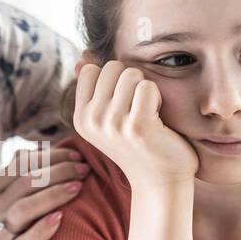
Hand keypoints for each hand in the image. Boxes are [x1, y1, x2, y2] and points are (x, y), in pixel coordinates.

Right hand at [0, 144, 91, 239]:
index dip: (52, 156)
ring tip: (78, 188)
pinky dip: (44, 228)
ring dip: (54, 195)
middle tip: (84, 170)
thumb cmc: (18, 224)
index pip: (23, 162)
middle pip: (26, 181)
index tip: (78, 156)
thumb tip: (59, 146)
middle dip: (59, 172)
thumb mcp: (15, 197)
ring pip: (24, 208)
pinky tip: (62, 218)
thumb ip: (29, 172)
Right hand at [72, 59, 198, 186]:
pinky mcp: (137, 126)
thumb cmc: (137, 145)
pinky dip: (158, 98)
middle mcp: (92, 121)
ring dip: (146, 88)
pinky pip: (148, 87)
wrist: (160, 181)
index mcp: (81, 118)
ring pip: (131, 74)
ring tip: (147, 112)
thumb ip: (94, 89)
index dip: (112, 77)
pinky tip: (158, 118)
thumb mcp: (108, 119)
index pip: (91, 69)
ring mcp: (113, 124)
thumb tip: (83, 58)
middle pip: (112, 67)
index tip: (122, 100)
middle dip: (131, 80)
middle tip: (138, 107)